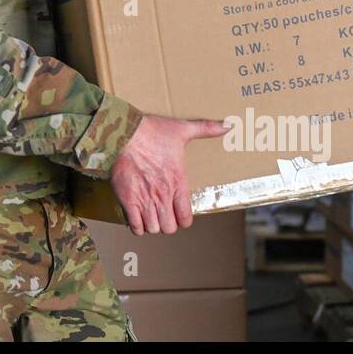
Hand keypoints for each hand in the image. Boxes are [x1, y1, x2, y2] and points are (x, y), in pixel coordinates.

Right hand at [110, 114, 230, 235]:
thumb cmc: (152, 131)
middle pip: (169, 228)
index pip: (186, 219)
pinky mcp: (128, 200)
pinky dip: (136, 225)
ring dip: (151, 224)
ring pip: (153, 228)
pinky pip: (135, 226)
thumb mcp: (183, 129)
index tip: (177, 213)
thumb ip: (206, 129)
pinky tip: (136, 215)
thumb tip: (228, 125)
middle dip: (167, 223)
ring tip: (149, 214)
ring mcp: (145, 199)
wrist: (124, 133)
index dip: (183, 219)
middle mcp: (163, 195)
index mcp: (178, 183)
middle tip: (162, 213)